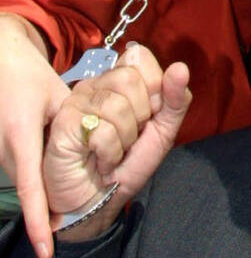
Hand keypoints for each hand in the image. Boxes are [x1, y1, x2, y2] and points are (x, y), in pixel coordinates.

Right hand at [0, 13, 70, 257]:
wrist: (0, 65)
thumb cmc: (28, 76)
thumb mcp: (57, 95)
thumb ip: (78, 117)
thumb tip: (102, 137)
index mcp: (22, 136)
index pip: (32, 187)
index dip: (38, 221)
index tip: (46, 249)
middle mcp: (7, 151)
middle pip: (32, 192)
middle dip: (45, 216)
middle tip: (59, 234)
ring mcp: (1, 154)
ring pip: (29, 186)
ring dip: (42, 201)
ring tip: (58, 217)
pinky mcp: (3, 154)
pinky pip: (24, 177)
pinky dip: (37, 189)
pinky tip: (49, 202)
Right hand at [42, 44, 190, 243]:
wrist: (98, 201)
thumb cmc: (127, 164)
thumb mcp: (162, 131)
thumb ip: (176, 100)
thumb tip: (180, 67)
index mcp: (117, 81)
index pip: (138, 56)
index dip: (153, 87)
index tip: (147, 116)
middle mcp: (94, 85)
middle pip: (129, 79)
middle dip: (140, 117)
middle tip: (127, 137)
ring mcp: (76, 102)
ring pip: (117, 107)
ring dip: (124, 140)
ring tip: (112, 151)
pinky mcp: (64, 124)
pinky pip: (102, 131)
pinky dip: (109, 154)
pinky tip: (99, 160)